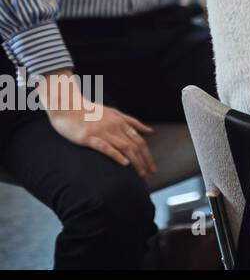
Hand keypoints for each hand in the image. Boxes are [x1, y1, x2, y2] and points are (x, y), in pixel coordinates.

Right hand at [37, 71, 155, 176]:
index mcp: (121, 122)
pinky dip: (116, 155)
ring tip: (140, 173)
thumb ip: (132, 122)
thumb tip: (150, 131)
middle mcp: (114, 126)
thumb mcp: (114, 113)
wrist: (67, 106)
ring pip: (124, 147)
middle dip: (144, 160)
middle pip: (135, 145)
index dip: (147, 155)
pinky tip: (124, 163)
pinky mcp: (88, 137)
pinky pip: (105, 147)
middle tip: (150, 174)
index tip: (152, 167)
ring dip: (135, 161)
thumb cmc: (90, 111)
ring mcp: (102, 132)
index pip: (139, 140)